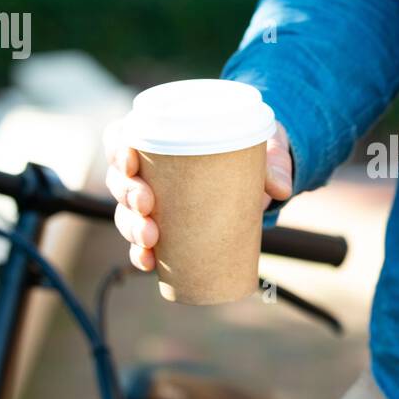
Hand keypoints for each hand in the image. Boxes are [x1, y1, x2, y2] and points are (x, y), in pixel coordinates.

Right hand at [103, 118, 293, 271]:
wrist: (261, 176)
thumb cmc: (252, 150)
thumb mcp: (265, 148)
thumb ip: (273, 162)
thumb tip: (281, 189)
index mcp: (161, 137)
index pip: (122, 136)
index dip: (116, 148)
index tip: (130, 160)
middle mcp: (149, 170)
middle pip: (120, 179)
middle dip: (127, 194)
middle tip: (147, 205)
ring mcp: (154, 201)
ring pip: (126, 213)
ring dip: (131, 228)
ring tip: (150, 239)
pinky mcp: (166, 227)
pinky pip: (143, 243)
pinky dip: (141, 254)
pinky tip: (148, 262)